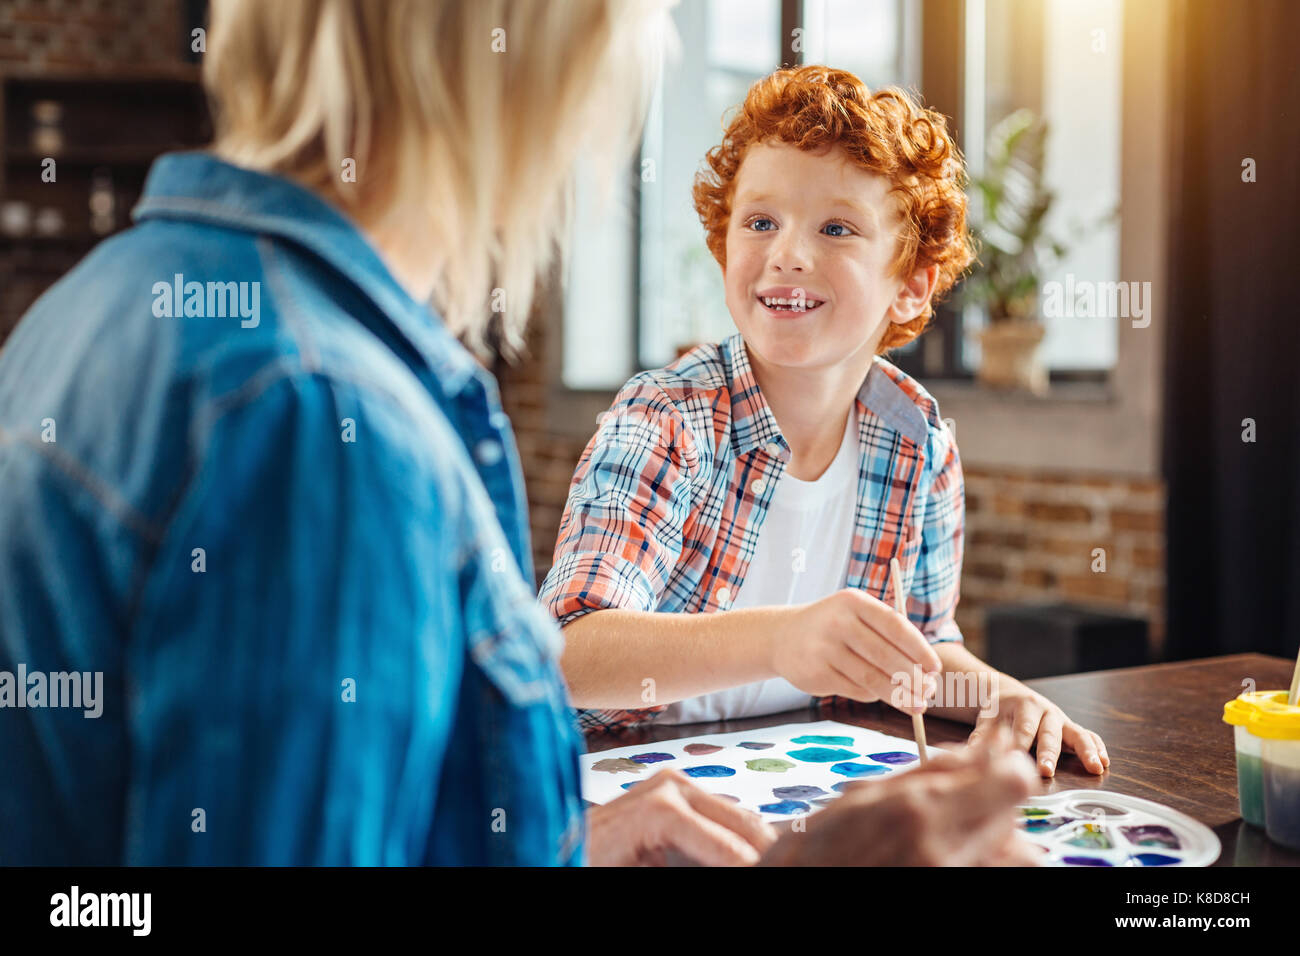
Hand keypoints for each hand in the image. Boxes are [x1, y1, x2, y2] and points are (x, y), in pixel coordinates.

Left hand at [585, 768, 775, 865]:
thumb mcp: (637, 877)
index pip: (728, 848)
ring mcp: (674, 784)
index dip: (752, 864)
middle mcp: (671, 786)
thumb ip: (690, 868)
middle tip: (785, 864)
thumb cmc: (586, 862)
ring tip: (775, 861)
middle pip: (744, 824)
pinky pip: (721, 815)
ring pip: (739, 817)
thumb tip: (735, 863)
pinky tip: (753, 855)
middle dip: (767, 851)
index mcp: (660, 809)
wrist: (556, 847)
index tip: (775, 871)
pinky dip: (739, 837)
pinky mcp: (675, 791)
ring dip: (758, 844)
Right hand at [761, 725, 1040, 865]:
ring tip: (965, 831)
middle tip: (966, 799)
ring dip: (1001, 837)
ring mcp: (948, 878)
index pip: (1010, 782)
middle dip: (997, 800)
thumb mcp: (867, 794)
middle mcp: (940, 851)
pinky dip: (990, 857)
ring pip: (1018, 853)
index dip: (1006, 767)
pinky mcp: (950, 892)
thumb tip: (978, 752)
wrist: (799, 884)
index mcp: (917, 812)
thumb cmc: (822, 843)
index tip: (995, 764)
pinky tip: (958, 851)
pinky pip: (997, 871)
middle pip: (1013, 816)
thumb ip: (927, 773)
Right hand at [772, 588, 940, 713]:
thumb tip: (927, 670)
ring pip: (871, 678)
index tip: (935, 668)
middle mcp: (837, 623)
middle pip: (884, 656)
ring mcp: (824, 649)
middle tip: (930, 692)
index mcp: (854, 602)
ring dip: (899, 696)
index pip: (895, 626)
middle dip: (913, 678)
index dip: (919, 649)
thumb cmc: (835, 626)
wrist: (783, 636)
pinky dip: (874, 696)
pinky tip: (882, 696)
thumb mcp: (857, 615)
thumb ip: (889, 634)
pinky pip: (855, 690)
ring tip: (918, 706)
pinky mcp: (816, 674)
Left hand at [968, 677, 1109, 776]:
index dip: (1019, 746)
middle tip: (1046, 771)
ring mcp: (1061, 720)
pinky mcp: (1070, 728)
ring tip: (1096, 767)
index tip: (1015, 763)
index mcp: (1024, 706)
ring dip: (1085, 751)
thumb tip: (970, 754)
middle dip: (1048, 753)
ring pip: (1076, 734)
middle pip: (1048, 734)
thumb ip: (981, 736)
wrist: (1009, 694)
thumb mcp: (987, 718)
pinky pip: (1087, 736)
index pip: (1022, 730)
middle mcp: (1046, 711)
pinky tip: (1105, 762)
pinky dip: (1097, 747)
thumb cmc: (998, 710)